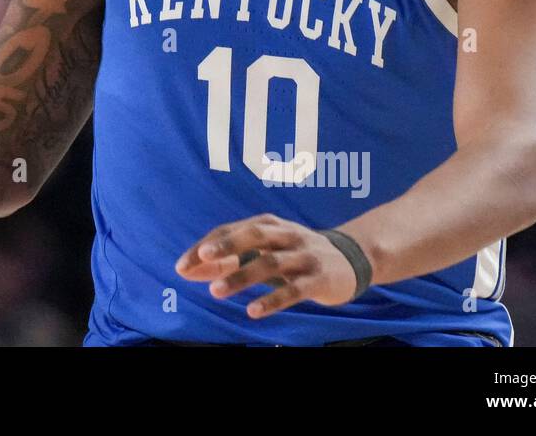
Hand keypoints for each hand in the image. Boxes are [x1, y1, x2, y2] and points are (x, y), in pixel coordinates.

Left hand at [174, 213, 363, 318]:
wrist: (352, 259)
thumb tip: (190, 270)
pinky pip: (294, 289)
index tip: (182, 264)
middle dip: (226, 246)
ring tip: (216, 292)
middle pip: (253, 234)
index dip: (206, 246)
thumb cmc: (296, 254)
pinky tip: (253, 311)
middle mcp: (286, 234)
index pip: (231, 230)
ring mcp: (304, 255)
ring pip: (270, 262)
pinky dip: (272, 299)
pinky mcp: (318, 278)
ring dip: (242, 275)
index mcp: (269, 224)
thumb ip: (230, 258)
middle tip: (202, 258)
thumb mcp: (266, 250)